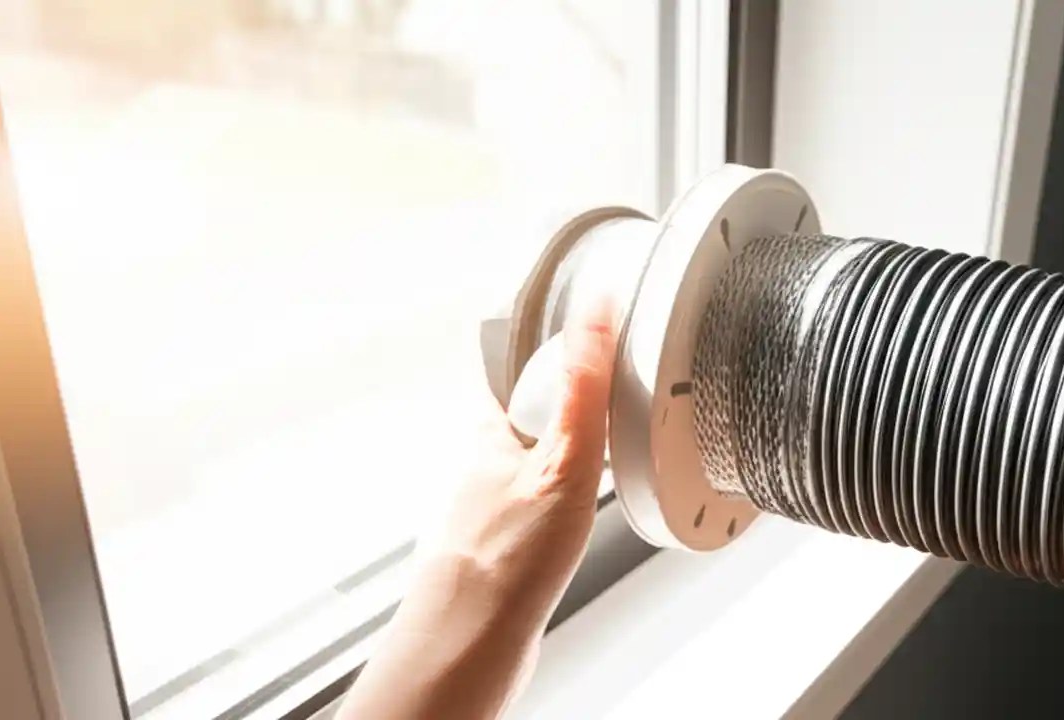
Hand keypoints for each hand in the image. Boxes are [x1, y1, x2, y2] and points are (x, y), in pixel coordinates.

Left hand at [338, 298, 616, 719]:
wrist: (471, 642)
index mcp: (490, 435)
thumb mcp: (562, 461)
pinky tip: (572, 521)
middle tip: (587, 390)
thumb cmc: (507, 556)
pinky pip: (532, 511)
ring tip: (591, 451)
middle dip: (548, 407)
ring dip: (553, 457)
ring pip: (524, 468)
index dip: (527, 352)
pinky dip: (555, 504)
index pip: (503, 374)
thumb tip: (592, 311)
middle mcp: (483, 468)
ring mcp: (490, 512)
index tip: (554, 331)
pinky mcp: (501, 552)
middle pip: (515, 420)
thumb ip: (582, 388)